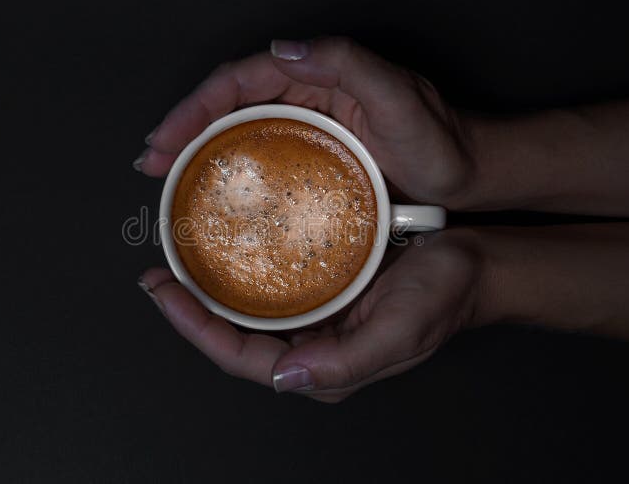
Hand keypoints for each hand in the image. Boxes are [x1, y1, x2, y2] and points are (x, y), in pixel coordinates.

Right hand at [136, 36, 474, 207]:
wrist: (467, 176)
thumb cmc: (440, 141)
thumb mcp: (398, 96)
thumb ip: (344, 63)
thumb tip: (280, 48)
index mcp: (319, 75)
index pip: (241, 81)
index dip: (196, 107)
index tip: (166, 139)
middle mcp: (308, 95)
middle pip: (230, 105)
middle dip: (185, 129)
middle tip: (153, 163)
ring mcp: (310, 127)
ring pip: (239, 130)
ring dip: (200, 150)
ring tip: (168, 177)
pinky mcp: (315, 156)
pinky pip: (261, 156)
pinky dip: (230, 170)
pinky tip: (214, 192)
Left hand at [139, 230, 480, 401]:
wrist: (471, 265)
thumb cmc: (444, 297)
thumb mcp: (400, 330)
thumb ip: (343, 360)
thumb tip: (284, 378)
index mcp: (322, 368)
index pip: (241, 358)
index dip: (196, 330)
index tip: (164, 294)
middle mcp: (310, 348)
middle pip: (233, 339)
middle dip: (190, 312)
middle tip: (157, 277)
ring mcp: (314, 322)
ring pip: (246, 314)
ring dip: (209, 292)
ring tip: (176, 263)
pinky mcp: (320, 295)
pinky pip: (267, 289)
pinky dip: (239, 273)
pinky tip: (223, 250)